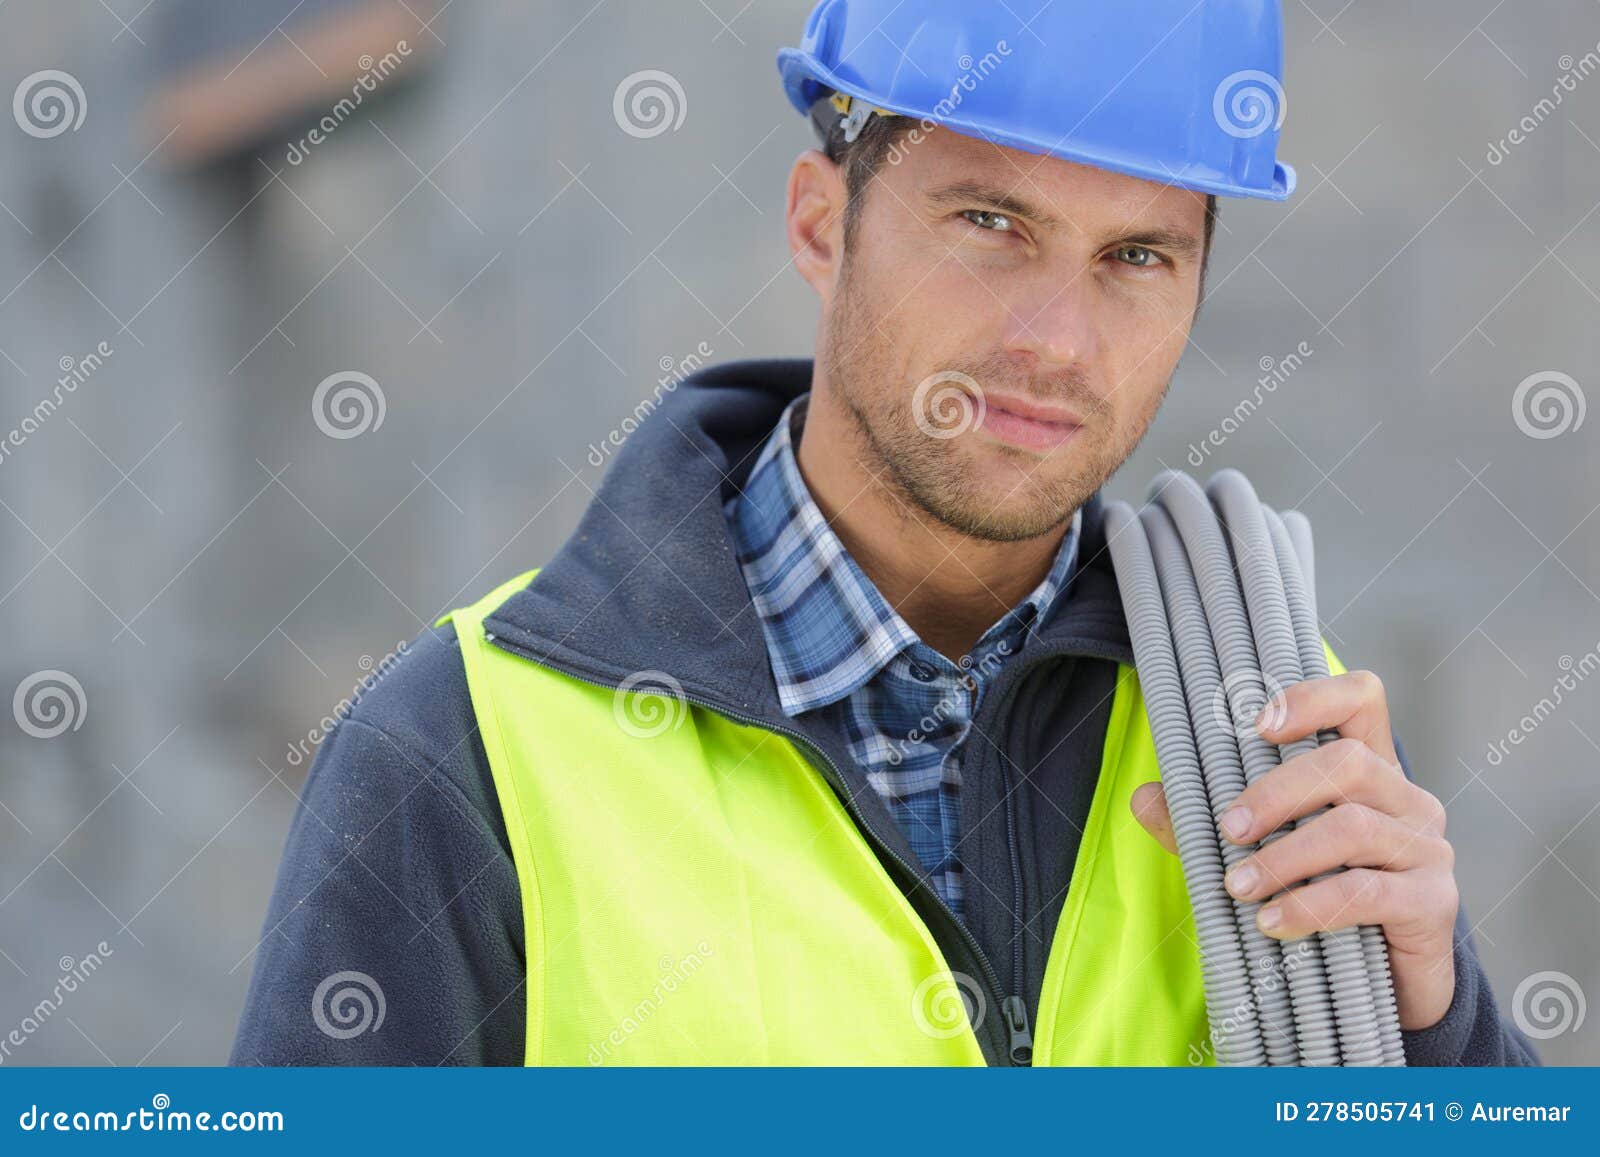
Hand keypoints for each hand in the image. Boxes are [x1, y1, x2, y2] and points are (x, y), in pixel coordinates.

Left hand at [1129, 670, 1457, 1029]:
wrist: (1385, 984)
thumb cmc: (1320, 900)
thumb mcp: (1258, 855)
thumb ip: (1202, 826)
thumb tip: (1142, 797)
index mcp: (1369, 771)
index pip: (1361, 700)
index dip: (1315, 697)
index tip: (1259, 724)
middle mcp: (1407, 799)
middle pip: (1348, 762)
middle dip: (1276, 793)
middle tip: (1229, 829)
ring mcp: (1427, 848)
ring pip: (1353, 827)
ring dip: (1283, 857)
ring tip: (1236, 887)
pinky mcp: (1432, 901)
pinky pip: (1367, 892)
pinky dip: (1309, 905)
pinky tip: (1270, 922)